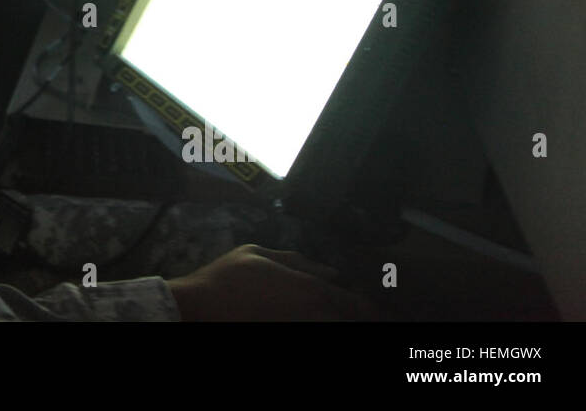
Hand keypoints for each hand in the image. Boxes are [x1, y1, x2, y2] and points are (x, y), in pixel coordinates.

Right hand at [166, 244, 375, 320]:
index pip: (356, 302)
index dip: (373, 307)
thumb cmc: (228, 276)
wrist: (202, 307)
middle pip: (349, 319)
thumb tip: (329, 272)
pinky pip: (312, 329)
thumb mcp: (258, 253)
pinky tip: (318, 316)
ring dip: (341, 318)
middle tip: (375, 313)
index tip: (383, 308)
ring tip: (347, 312)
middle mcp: (312, 313)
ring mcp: (300, 327)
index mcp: (310, 288)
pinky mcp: (287, 332)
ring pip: (332, 325)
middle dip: (361, 314)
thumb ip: (296, 260)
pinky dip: (322, 322)